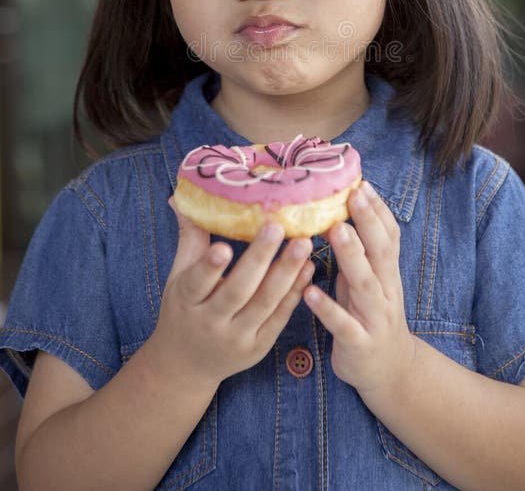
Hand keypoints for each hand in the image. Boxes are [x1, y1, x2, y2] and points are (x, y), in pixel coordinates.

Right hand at [147, 198, 314, 394]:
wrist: (186, 364)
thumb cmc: (183, 309)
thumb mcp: (178, 277)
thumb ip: (189, 239)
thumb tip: (182, 196)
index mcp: (186, 301)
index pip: (197, 283)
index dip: (210, 267)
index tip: (224, 247)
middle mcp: (211, 322)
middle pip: (238, 291)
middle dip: (259, 259)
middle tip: (277, 226)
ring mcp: (237, 338)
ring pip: (265, 303)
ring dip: (286, 272)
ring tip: (304, 243)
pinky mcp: (259, 346)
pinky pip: (279, 317)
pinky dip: (294, 292)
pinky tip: (308, 268)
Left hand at [304, 181, 414, 398]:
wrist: (390, 371)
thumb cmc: (369, 315)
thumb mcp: (370, 281)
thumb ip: (358, 252)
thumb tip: (335, 213)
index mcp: (387, 272)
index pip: (388, 235)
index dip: (378, 210)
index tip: (362, 184)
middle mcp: (386, 290)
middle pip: (380, 251)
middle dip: (368, 221)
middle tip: (353, 195)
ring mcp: (375, 317)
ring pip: (365, 283)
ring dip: (351, 256)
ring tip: (334, 230)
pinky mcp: (360, 343)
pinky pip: (343, 325)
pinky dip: (327, 308)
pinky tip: (309, 293)